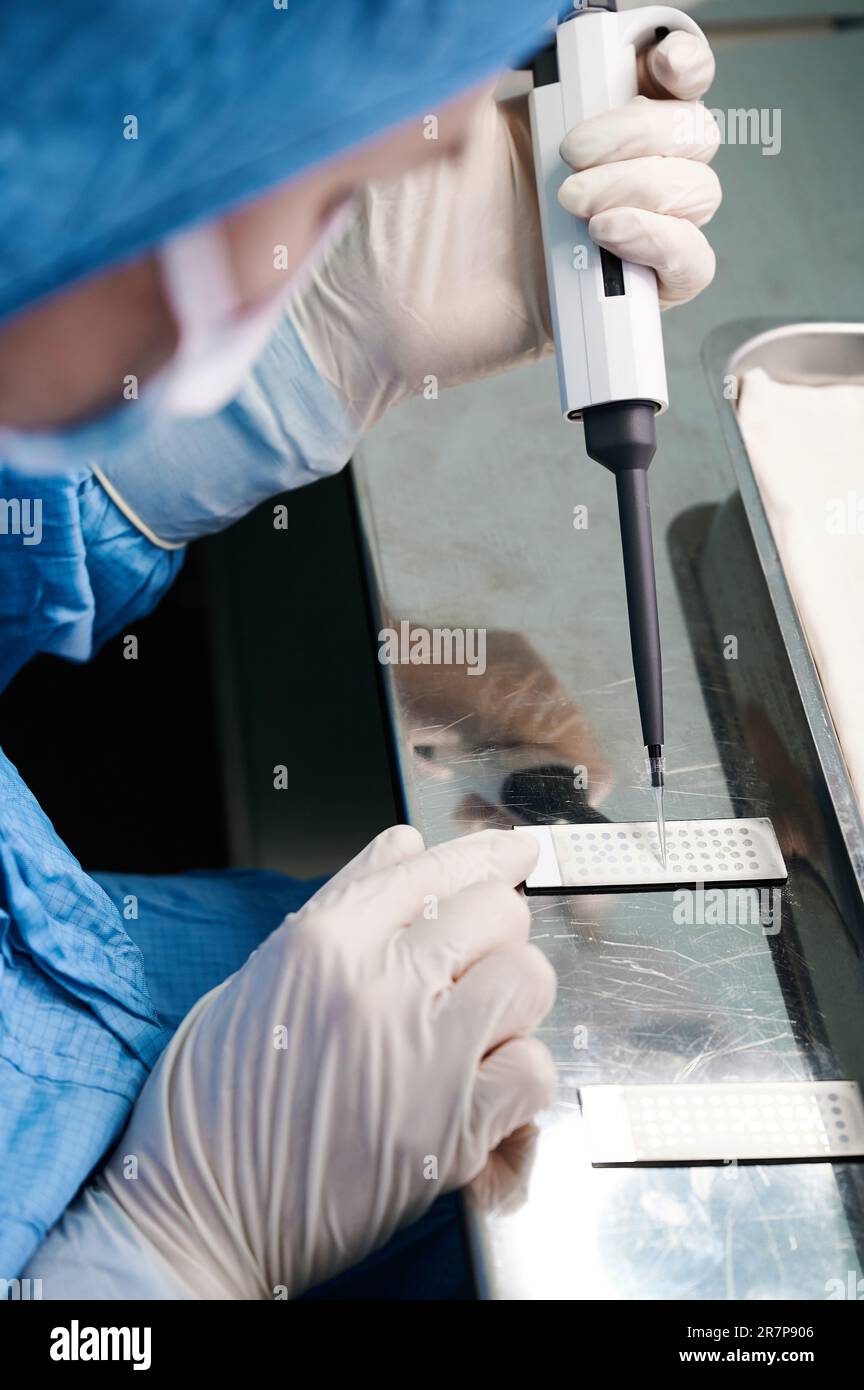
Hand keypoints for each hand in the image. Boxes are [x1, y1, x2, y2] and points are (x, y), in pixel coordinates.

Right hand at [94, 826, 554, 1297]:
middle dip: (496, 930)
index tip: (514, 849)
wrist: (200, 1217)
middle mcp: (380, 985)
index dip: (484, 854)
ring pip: (527, 978)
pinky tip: (480, 1086)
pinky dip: (517, 1076)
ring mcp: (424, 1054)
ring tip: (475, 1026)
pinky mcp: (457, 1128)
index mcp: (324, 941)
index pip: (432, 869)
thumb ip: (342, 904)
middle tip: (477, 961)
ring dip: (512, 1000)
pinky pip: (533, 1067)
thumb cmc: (214, 1104)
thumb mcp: (259, 978)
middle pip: (494, 910)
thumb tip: (403, 847)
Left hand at [288, 29, 718, 430]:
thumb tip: (547, 17)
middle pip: (693, 133)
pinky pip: (691, 267)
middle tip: (570, 154)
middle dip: (646, 132)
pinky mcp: (616, 301)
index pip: (664, 78)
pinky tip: (610, 236)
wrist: (373, 309)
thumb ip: (500, 65)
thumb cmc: (389, 217)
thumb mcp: (443, 113)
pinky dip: (668, 244)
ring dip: (650, 187)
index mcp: (569, 116)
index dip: (682, 62)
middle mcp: (603, 173)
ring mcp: (615, 236)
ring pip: (700, 194)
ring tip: (574, 206)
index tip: (662, 63)